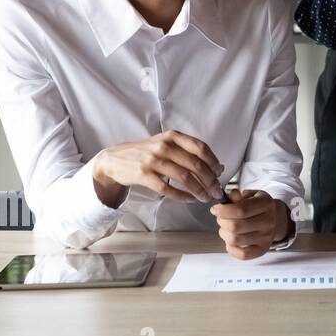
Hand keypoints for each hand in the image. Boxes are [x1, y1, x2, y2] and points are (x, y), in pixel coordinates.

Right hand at [91, 131, 223, 206]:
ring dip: (199, 190)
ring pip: (184, 177)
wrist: (115, 159)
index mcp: (173, 136)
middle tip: (216, 191)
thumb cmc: (147, 152)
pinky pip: (168, 189)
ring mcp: (153, 160)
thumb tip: (218, 166)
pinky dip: (182, 196)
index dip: (213, 162)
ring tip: (205, 197)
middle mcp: (164, 146)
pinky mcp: (143, 175)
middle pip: (195, 164)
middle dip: (210, 180)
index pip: (200, 148)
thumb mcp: (166, 144)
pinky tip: (189, 199)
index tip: (220, 173)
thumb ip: (189, 151)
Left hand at [210, 189, 289, 260]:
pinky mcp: (262, 249)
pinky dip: (231, 248)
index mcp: (266, 204)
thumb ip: (237, 196)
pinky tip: (231, 240)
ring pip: (235, 240)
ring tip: (226, 228)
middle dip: (222, 221)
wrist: (274, 218)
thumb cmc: (257, 206)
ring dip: (224, 234)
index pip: (241, 210)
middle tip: (221, 218)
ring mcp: (267, 237)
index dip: (223, 211)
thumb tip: (228, 199)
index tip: (215, 209)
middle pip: (235, 226)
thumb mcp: (249, 195)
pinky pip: (242, 254)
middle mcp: (269, 221)